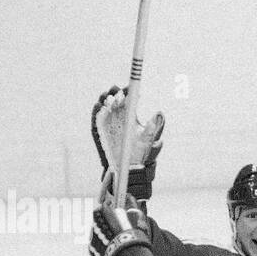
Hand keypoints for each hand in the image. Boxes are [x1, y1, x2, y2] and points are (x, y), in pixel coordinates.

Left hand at [90, 203, 157, 255]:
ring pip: (97, 232)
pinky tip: (112, 248)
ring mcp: (93, 238)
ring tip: (116, 240)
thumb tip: (128, 195)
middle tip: (117, 228)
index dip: (109, 209)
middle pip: (99, 220)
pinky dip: (103, 245)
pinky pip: (96, 244)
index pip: (104, 207)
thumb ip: (132, 205)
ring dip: (104, 233)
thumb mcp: (138, 218)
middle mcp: (95, 224)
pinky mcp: (92, 250)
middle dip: (106, 222)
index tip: (115, 211)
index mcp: (104, 214)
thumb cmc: (135, 237)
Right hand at [92, 85, 163, 200]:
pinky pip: (96, 120)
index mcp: (130, 115)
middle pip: (114, 99)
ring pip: (104, 107)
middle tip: (116, 90)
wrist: (129, 168)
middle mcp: (118, 116)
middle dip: (113, 93)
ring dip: (104, 100)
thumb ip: (154, 128)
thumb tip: (160, 114)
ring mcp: (108, 123)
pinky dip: (97, 112)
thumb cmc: (141, 152)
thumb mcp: (149, 140)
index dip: (127, 92)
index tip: (129, 88)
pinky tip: (99, 106)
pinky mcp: (100, 131)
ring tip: (107, 97)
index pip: (128, 99)